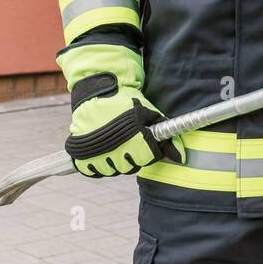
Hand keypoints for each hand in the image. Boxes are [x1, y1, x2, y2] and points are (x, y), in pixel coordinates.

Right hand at [65, 73, 184, 176]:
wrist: (97, 92)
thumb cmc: (126, 102)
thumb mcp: (150, 113)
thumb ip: (166, 136)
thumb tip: (180, 158)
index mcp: (136, 139)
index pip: (148, 158)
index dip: (150, 151)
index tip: (146, 144)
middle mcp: (116, 150)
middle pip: (130, 167)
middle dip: (133, 157)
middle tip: (130, 143)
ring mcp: (97, 155)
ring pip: (112, 170)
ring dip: (115, 161)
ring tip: (116, 145)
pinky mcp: (81, 157)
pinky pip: (94, 171)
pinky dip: (98, 165)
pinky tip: (103, 152)